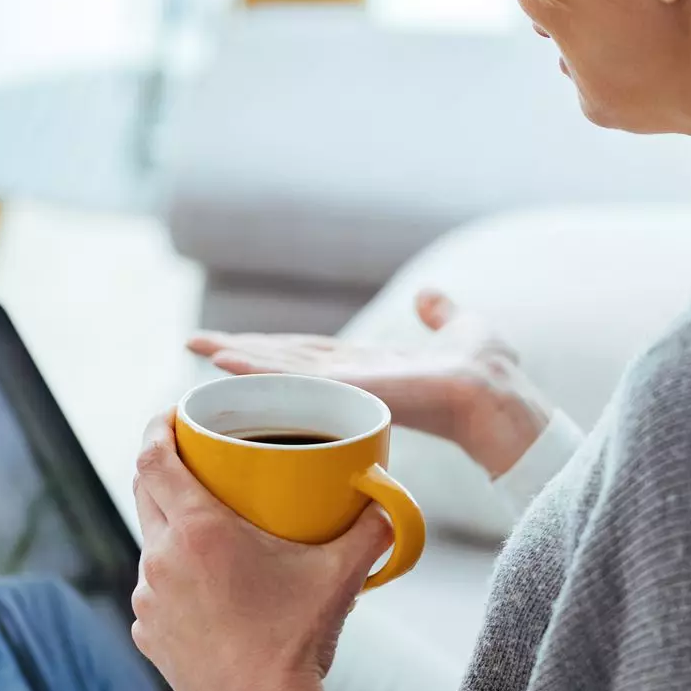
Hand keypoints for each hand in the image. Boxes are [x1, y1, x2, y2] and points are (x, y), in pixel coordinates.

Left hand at [130, 412, 374, 690]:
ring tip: (208, 528)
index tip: (170, 413)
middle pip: (145, 491)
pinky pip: (155, 588)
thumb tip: (391, 500)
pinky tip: (207, 587)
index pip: (152, 457)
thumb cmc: (299, 643)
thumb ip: (370, 529)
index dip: (155, 427)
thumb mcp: (340, 577)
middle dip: (164, 467)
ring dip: (172, 527)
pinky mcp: (148, 633)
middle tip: (194, 457)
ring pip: (151, 543)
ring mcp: (148, 599)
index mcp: (199, 532)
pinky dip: (174, 577)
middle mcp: (160, 559)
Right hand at [188, 289, 550, 477]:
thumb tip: (427, 296)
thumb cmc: (488, 373)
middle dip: (239, 353)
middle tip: (192, 343)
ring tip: (197, 347)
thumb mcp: (461, 326)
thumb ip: (439, 313)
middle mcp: (351, 378)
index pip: (310, 353)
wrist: (499, 394)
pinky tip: (225, 360)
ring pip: (281, 369)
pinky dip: (257, 369)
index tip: (236, 342)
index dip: (271, 347)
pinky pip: (294, 377)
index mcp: (370, 365)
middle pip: (283, 361)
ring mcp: (347, 385)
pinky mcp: (348, 387)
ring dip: (238, 359)